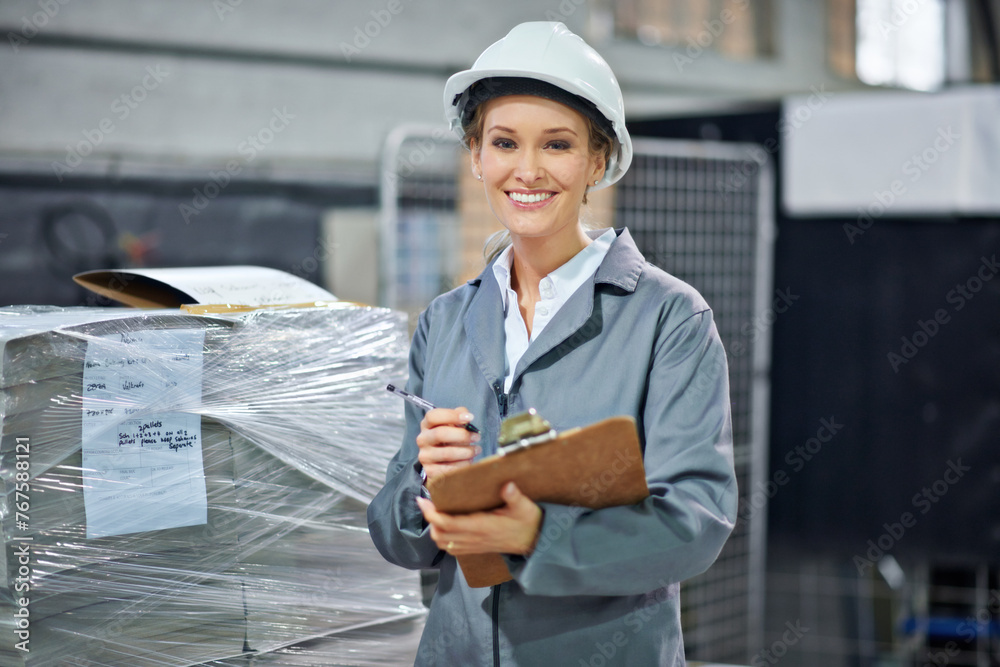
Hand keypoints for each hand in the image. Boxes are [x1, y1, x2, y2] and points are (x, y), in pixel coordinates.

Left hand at [416, 482, 541, 555]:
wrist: (535, 541)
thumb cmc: (528, 522)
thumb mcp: (525, 507)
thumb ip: (515, 496)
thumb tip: (507, 484)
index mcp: (482, 526)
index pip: (448, 523)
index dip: (432, 514)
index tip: (423, 500)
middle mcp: (474, 538)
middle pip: (440, 534)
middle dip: (429, 520)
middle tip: (428, 503)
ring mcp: (474, 546)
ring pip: (443, 543)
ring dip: (435, 529)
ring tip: (435, 513)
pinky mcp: (475, 549)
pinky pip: (451, 548)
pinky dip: (443, 539)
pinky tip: (445, 526)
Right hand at [417, 406, 479, 481]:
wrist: (440, 462)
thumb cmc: (449, 439)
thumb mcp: (453, 425)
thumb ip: (459, 416)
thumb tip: (466, 416)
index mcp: (427, 425)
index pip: (433, 416)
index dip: (452, 415)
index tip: (470, 418)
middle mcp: (422, 439)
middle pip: (440, 434)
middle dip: (462, 435)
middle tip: (477, 437)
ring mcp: (425, 456)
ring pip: (447, 453)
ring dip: (466, 451)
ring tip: (477, 449)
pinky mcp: (430, 471)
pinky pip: (450, 469)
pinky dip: (463, 464)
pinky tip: (470, 460)